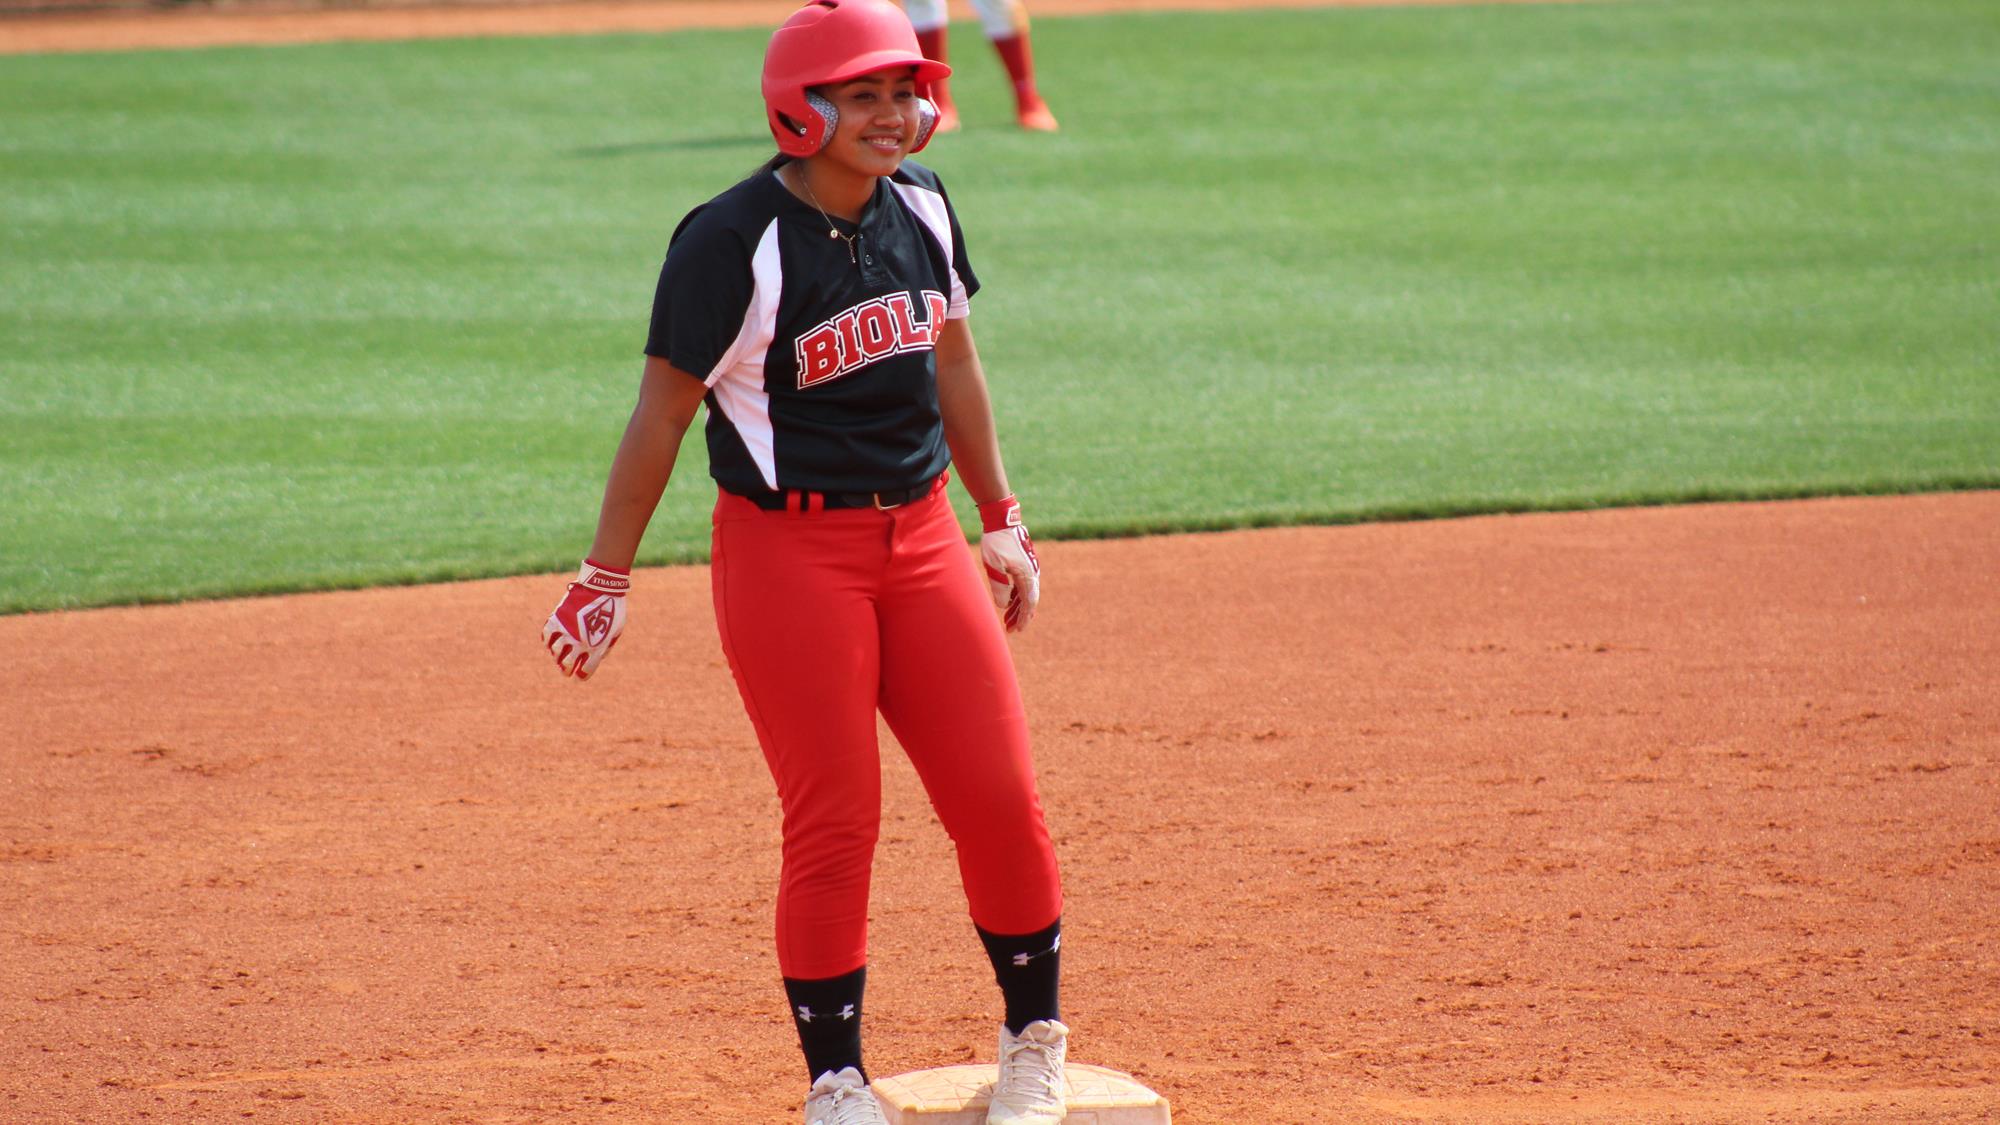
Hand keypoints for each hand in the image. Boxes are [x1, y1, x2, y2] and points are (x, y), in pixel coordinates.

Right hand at [542, 559, 629, 679]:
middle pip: (566, 664)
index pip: (585, 670)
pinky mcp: (557, 618)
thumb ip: (606, 645)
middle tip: (565, 671)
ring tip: (558, 656)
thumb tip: (598, 657)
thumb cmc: (613, 607)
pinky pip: (547, 635)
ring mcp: (567, 630)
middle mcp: (579, 642)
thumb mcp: (616, 630)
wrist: (601, 586)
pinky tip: (551, 642)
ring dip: (556, 656)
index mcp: (596, 647)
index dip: (581, 675)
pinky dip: (548, 640)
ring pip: (555, 651)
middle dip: (565, 670)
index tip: (579, 676)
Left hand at [978, 495, 1039, 632]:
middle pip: (1029, 601)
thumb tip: (1003, 605)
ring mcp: (1029, 568)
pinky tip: (1007, 603)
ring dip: (1017, 608)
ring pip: (1025, 593)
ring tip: (1007, 620)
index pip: (1029, 603)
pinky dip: (1016, 596)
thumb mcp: (994, 566)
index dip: (1024, 618)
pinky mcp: (1023, 564)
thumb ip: (999, 587)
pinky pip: (1022, 585)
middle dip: (1020, 616)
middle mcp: (1032, 573)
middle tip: (1010, 630)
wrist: (1002, 521)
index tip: (1017, 630)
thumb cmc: (996, 542)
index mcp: (1027, 575)